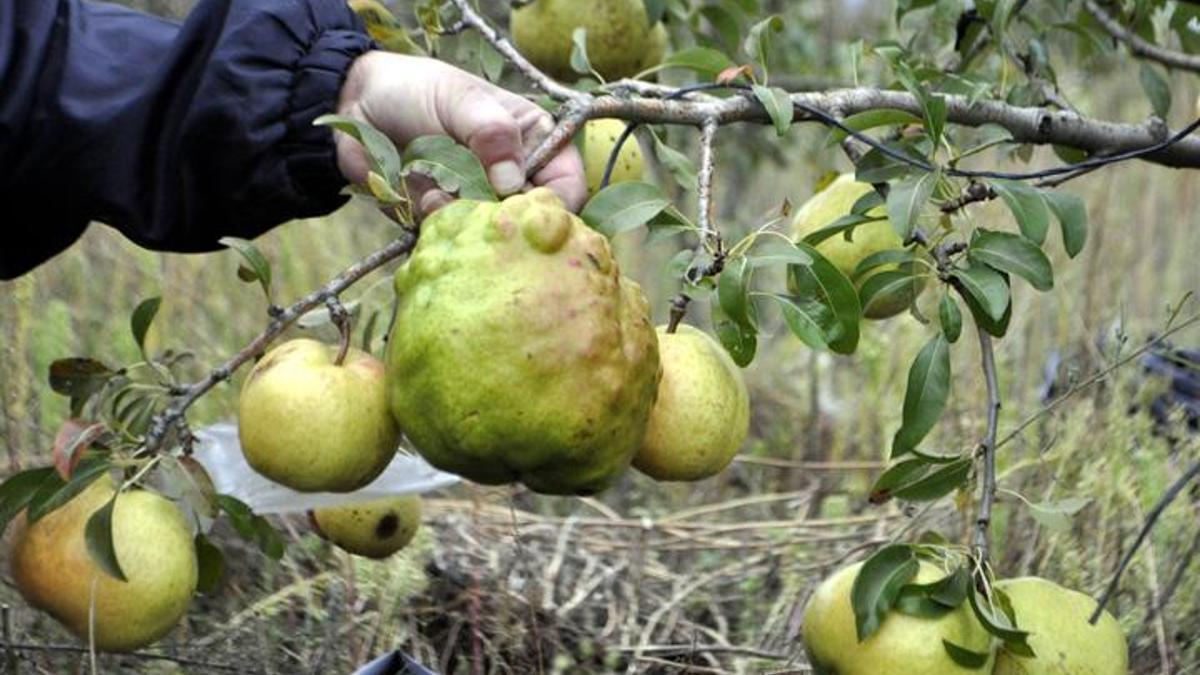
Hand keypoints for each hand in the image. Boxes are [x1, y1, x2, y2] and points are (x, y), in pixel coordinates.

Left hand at [334, 51, 585, 215]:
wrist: (356, 103)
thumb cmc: (416, 89)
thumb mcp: (461, 99)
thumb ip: (492, 134)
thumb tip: (512, 183)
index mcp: (531, 141)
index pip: (566, 183)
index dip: (555, 202)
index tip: (524, 207)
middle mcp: (511, 177)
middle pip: (529, 220)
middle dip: (499, 215)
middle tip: (468, 196)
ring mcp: (477, 201)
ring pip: (487, 234)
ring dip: (459, 216)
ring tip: (432, 189)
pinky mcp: (443, 219)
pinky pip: (449, 236)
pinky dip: (430, 220)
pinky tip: (413, 192)